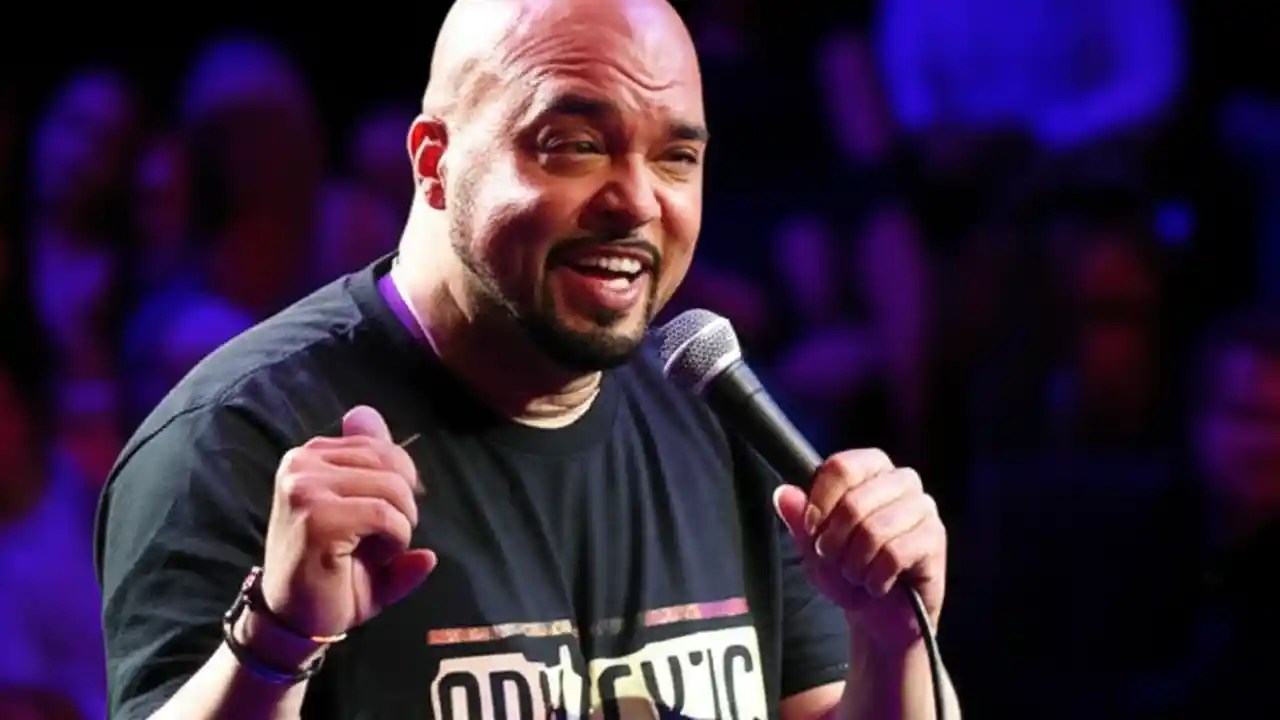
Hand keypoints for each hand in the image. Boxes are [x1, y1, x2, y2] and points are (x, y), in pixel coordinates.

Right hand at [258, 405, 436, 641]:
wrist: (297, 622)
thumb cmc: (333, 570)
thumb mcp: (362, 511)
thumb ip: (370, 463)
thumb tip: (367, 411)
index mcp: (310, 455)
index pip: (380, 445)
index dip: (403, 482)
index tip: (390, 516)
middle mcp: (301, 462)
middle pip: (391, 462)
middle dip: (405, 504)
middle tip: (386, 539)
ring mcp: (304, 487)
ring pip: (391, 488)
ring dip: (401, 525)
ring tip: (376, 549)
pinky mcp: (315, 517)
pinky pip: (384, 514)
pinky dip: (395, 539)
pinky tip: (373, 558)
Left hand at [773, 449, 945, 653]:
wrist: (879, 616)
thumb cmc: (847, 571)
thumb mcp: (814, 547)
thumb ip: (799, 519)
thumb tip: (784, 493)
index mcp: (870, 469)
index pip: (841, 467)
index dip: (820, 502)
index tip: (812, 530)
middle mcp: (901, 481)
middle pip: (855, 502)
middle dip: (835, 542)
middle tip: (835, 560)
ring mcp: (923, 508)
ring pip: (874, 530)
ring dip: (854, 564)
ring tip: (856, 574)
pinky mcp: (935, 539)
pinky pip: (895, 554)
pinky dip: (876, 577)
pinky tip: (877, 584)